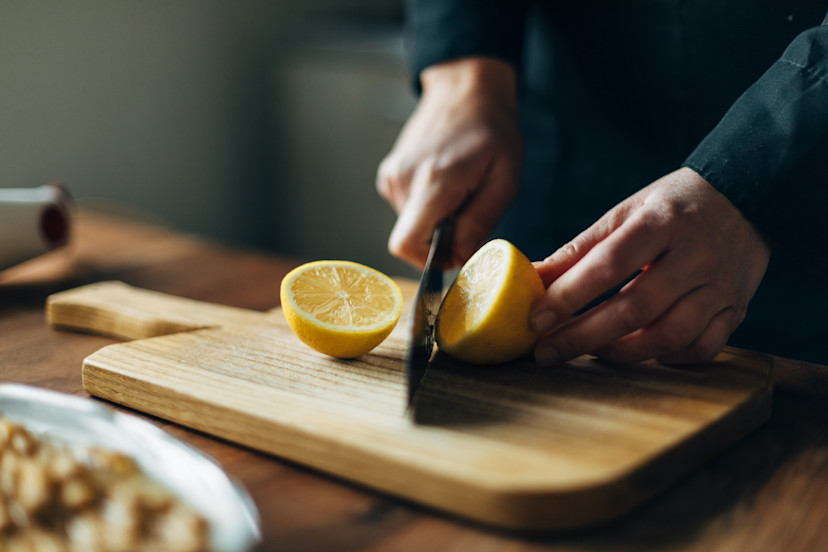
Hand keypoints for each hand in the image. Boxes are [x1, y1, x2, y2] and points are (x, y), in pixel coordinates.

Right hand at [376, 58, 521, 267]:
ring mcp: (392, 176)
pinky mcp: (390, 175)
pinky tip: (445, 182)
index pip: (406, 245)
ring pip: (410, 225)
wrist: (464, 88)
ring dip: (435, 220)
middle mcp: (404, 180)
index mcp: (433, 182)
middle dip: (440, 238)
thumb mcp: (504, 179)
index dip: (431, 259)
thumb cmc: (492, 130)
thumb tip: (459, 258)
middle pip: (411, 239)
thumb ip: (480, 222)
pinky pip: (406, 210)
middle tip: (468, 209)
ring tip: (459, 189)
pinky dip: (427, 207)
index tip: (457, 246)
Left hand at [531, 167, 770, 364]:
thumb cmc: (671, 207)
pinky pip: (703, 348)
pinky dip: (667, 358)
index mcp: (661, 222)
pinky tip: (640, 352)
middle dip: (583, 336)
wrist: (746, 197)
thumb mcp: (625, 212)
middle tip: (546, 352)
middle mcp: (695, 256)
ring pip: (670, 335)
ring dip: (621, 353)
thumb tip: (532, 277)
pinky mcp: (736, 308)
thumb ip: (580, 249)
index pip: (609, 264)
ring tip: (589, 353)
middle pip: (636, 308)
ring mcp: (720, 286)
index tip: (537, 319)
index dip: (569, 295)